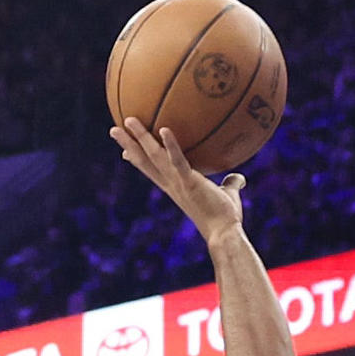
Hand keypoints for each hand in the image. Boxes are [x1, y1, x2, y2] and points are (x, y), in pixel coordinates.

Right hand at [108, 117, 245, 243]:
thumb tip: (240, 178)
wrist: (224, 235)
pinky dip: (171, 145)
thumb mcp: (227, 196)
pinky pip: (178, 160)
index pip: (152, 171)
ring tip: (128, 120)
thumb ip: (231, 184)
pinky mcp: (189, 182)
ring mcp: (178, 184)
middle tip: (114, 129)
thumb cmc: (225, 220)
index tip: (126, 151)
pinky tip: (164, 128)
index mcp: (175, 188)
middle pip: (145, 161)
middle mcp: (171, 185)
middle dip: (129, 145)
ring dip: (140, 138)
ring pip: (153, 157)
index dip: (139, 161)